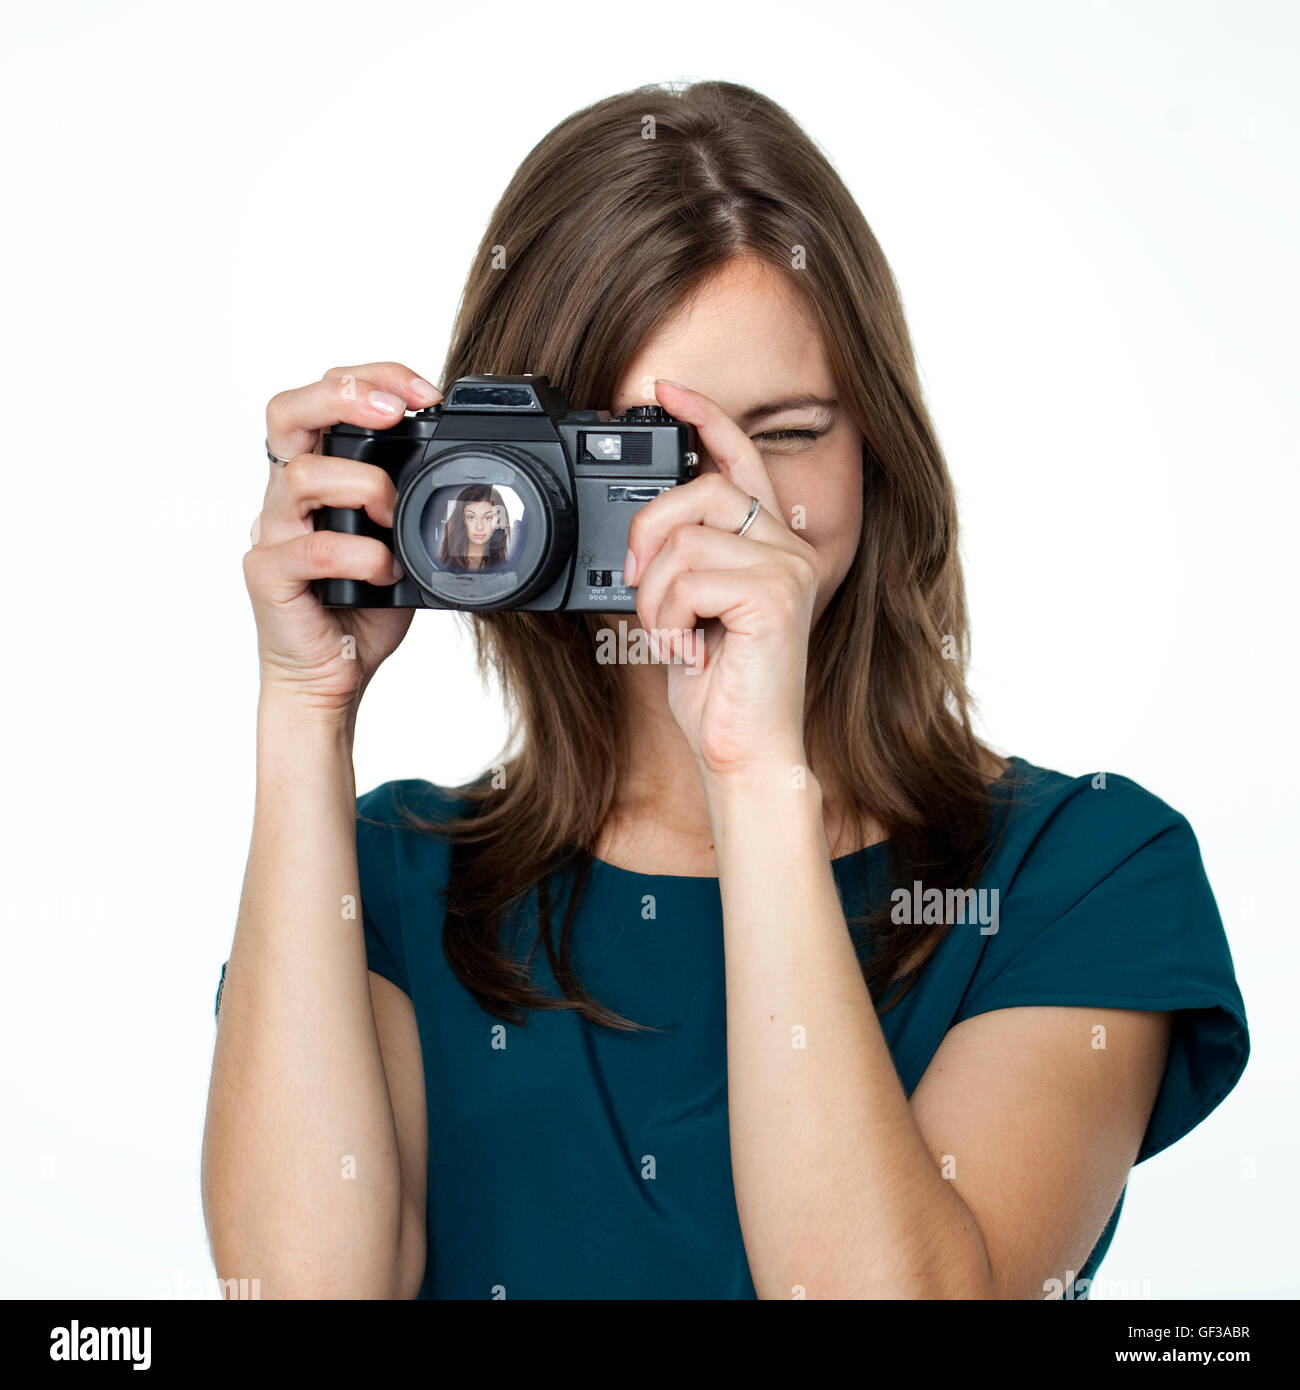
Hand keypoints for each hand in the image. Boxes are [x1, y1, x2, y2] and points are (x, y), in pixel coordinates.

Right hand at [243, 362, 440, 716]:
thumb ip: (417, 500)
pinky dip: (355, 555)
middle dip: (344, 395)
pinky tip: (382, 569)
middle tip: (394, 411)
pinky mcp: (268, 576)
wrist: (332, 675)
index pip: (324, 397)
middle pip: (287, 411)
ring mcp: (273, 533)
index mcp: (318, 474)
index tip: (425, 392)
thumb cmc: (364, 605)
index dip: (371, 378)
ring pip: (301, 476)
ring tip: (393, 517)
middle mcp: (287, 495)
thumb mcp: (404, 540)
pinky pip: (306, 549)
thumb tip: (472, 471)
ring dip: (363, 486)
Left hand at [624, 380, 822, 782]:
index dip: (705, 418)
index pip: (740, 460)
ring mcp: (788, 567)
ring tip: (673, 636)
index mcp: (770, 544)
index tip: (664, 390)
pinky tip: (687, 651)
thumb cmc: (718, 688)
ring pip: (684, 537)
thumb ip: (680, 561)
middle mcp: (789, 547)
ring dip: (655, 595)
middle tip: (637, 581)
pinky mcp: (776, 594)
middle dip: (647, 531)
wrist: (745, 750)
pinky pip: (688, 575)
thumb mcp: (687, 611)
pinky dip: (667, 619)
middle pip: (699, 488)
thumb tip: (641, 531)